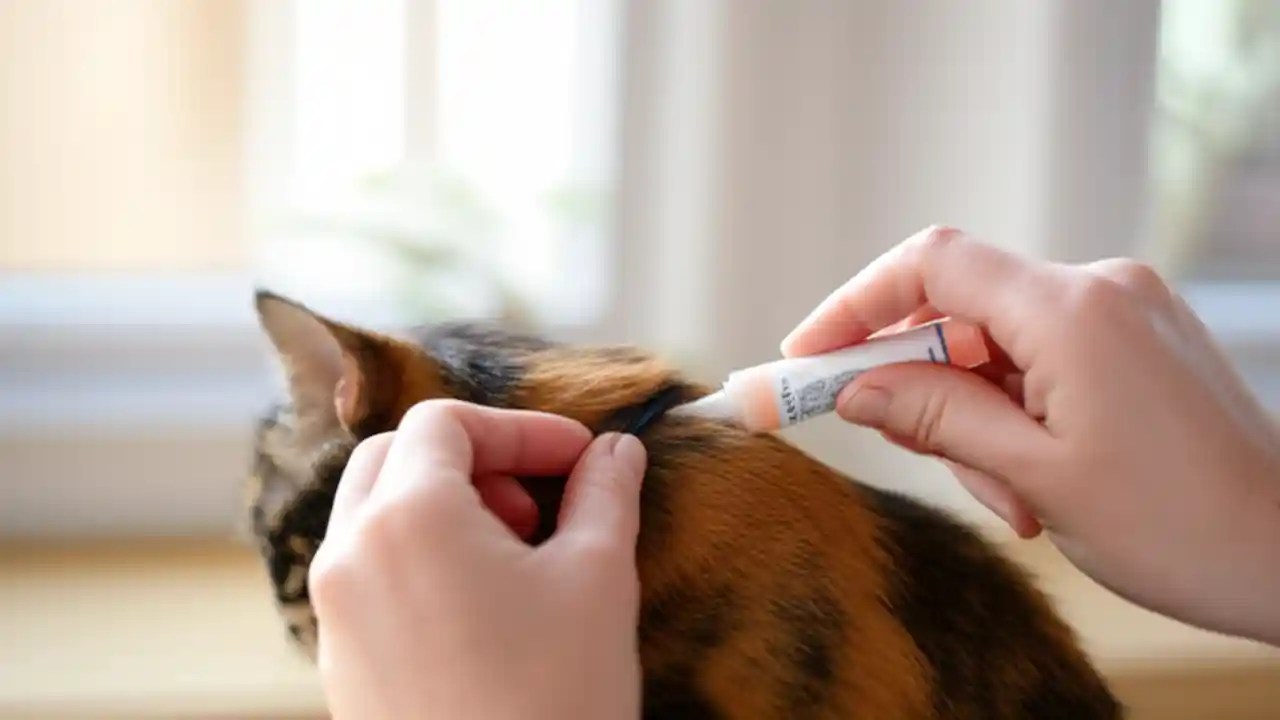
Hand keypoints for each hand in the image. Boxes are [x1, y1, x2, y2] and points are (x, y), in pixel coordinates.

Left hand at [309, 400, 647, 719]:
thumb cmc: (555, 698)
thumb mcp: (598, 577)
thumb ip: (605, 494)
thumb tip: (616, 450)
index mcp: (408, 516)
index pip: (447, 422)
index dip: (521, 428)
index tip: (577, 456)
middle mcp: (351, 553)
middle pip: (397, 456)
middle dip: (473, 460)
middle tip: (536, 504)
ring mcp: (335, 610)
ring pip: (375, 513)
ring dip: (443, 505)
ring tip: (515, 556)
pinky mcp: (339, 659)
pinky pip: (367, 572)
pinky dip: (418, 557)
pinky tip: (482, 606)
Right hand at [782, 226, 1279, 644]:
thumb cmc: (1180, 527)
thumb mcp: (1033, 476)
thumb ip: (935, 417)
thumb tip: (855, 388)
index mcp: (1072, 310)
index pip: (931, 266)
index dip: (855, 305)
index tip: (808, 359)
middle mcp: (1100, 288)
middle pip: (961, 311)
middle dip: (924, 387)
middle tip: (914, 458)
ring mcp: (1125, 310)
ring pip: (1000, 345)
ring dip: (978, 419)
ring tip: (1013, 501)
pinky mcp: (1139, 339)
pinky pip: (1044, 358)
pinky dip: (1017, 414)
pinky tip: (1038, 482)